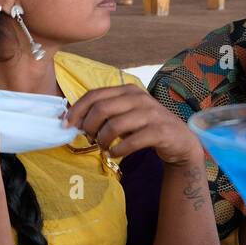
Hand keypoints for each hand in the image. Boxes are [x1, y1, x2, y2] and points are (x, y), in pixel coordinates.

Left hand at [62, 83, 201, 165]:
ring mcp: (150, 113)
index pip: (94, 95)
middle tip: (89, 138)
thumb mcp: (125, 114)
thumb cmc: (146, 127)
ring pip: (114, 125)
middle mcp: (139, 98)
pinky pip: (131, 141)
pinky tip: (114, 154)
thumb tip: (72, 119)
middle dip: (89, 126)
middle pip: (101, 108)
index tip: (66, 125)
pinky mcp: (159, 131)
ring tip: (103, 147)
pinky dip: (118, 150)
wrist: (179, 141)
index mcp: (127, 90)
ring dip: (103, 140)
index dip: (77, 110)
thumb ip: (104, 113)